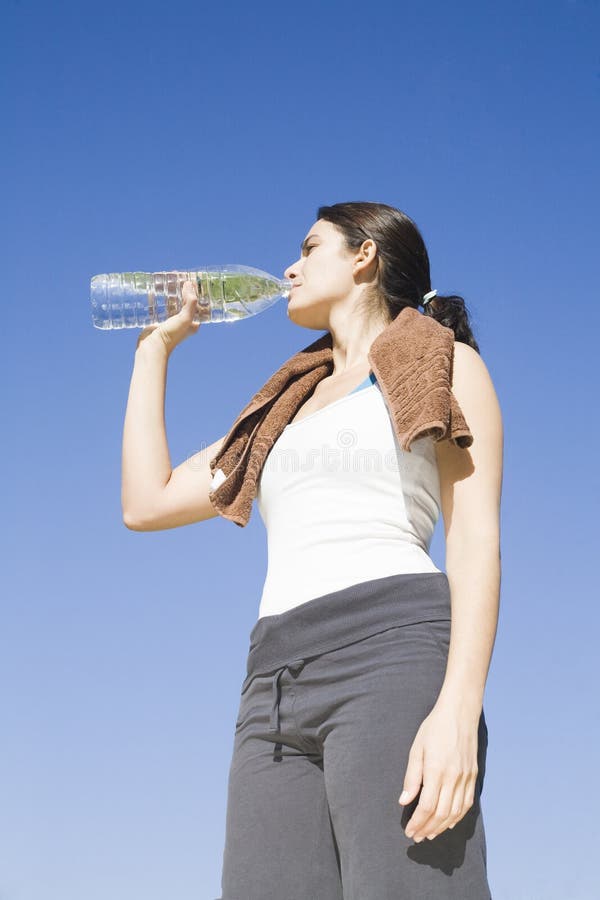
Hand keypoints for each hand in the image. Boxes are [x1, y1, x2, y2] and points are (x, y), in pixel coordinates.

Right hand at [136, 280, 202, 354]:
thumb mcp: (185, 318)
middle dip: (181, 288)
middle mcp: (182, 320)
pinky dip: (157, 297)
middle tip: (178, 275)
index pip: (196, 302)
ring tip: (166, 279)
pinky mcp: (158, 319)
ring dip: (169, 291)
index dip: (195, 290)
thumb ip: (190, 302)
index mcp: (193, 321)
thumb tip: (189, 284)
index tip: (192, 277)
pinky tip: (154, 288)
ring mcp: (169, 320)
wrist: (152, 348)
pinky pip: (159, 305)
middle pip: (183, 300)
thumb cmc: (172, 336)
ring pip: (171, 301)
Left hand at [398, 699, 480, 841]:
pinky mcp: (473, 776)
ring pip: (455, 812)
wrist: (460, 713)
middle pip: (441, 814)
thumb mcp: (416, 748)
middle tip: (416, 837)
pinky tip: (448, 823)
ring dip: (442, 827)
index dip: (418, 822)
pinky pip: (466, 804)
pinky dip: (457, 817)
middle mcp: (454, 777)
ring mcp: (466, 778)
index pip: (427, 806)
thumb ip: (412, 777)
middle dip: (428, 829)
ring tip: (429, 834)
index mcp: (437, 770)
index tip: (409, 831)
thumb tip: (404, 801)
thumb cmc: (434, 728)